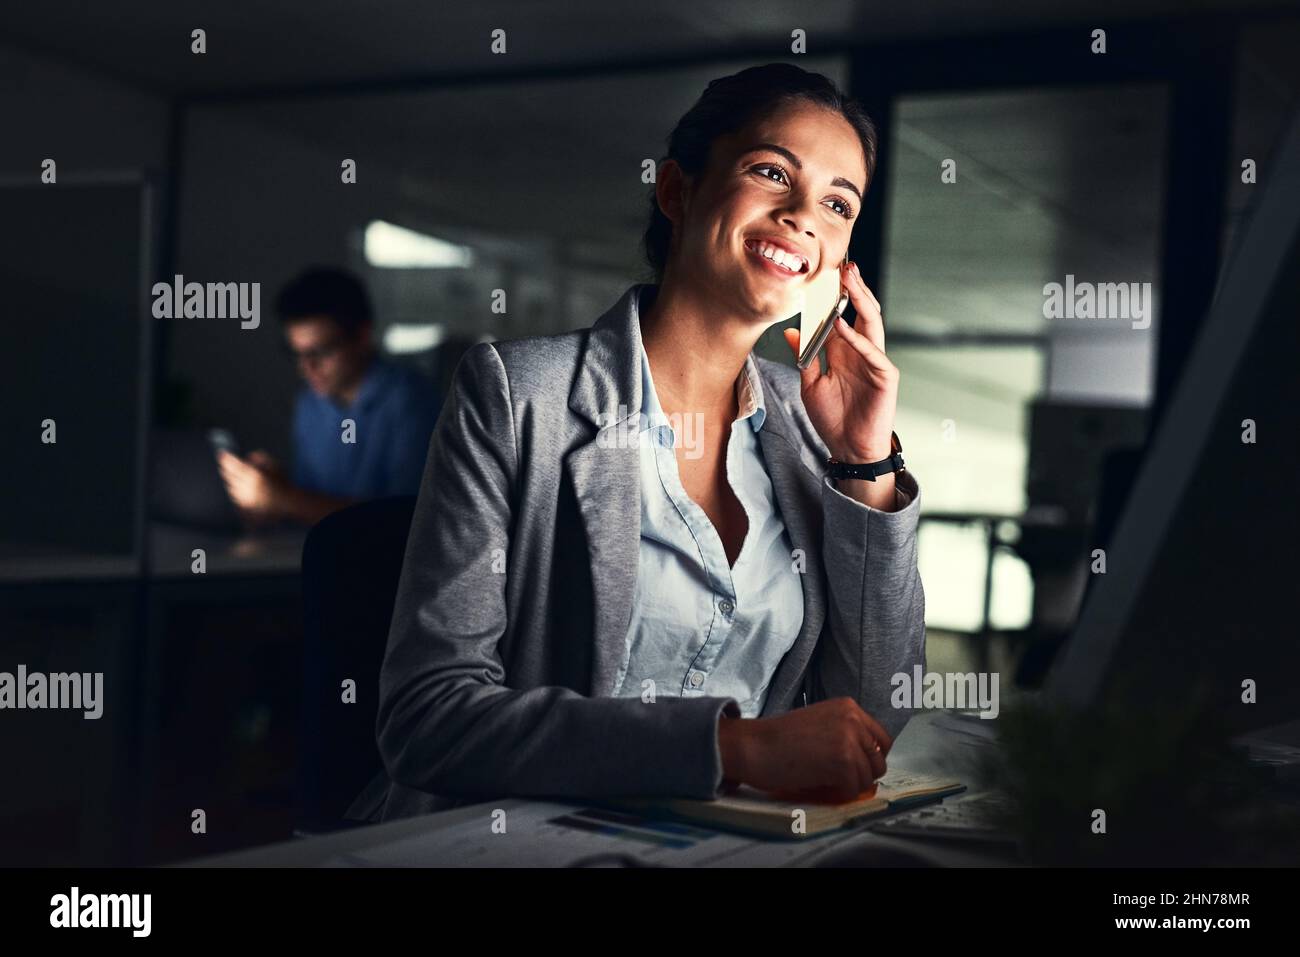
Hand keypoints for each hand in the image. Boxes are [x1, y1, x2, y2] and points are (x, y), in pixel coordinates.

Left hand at [216, 449, 291, 525]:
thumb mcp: (274, 464)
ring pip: (230, 485)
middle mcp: (248, 487)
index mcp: (255, 475)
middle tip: (225, 463)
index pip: (235, 465)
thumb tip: (247, 457)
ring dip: (231, 478)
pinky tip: (240, 486)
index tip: (222, 454)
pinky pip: (234, 494)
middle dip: (227, 468)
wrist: (287, 501)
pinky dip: (235, 488)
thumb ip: (260, 457)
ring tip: (236, 475)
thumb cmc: (282, 481)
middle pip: (229, 475)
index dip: (227, 459)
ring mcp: (245, 497)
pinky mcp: (245, 505)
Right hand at [718, 697, 893, 803]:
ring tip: (828, 783)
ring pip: (868, 777)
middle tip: (842, 780)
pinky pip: (854, 788)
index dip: (870, 757)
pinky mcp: (842, 761)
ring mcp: (849, 740)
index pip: (881, 738)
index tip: (857, 767)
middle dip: (863, 774)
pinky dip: (841, 793)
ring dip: (850, 786)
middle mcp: (853, 719)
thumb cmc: (779, 738)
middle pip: (879, 760)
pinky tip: (822, 786)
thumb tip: (865, 761)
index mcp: (848, 707)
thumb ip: (844, 733)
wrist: (755, 745)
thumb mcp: (820, 723)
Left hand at [782, 261, 897, 461]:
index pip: (842, 314)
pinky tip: (843, 326)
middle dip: (853, 287)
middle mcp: (862, 351)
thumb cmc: (833, 418)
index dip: (834, 295)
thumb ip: (804, 355)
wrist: (848, 449)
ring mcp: (876, 361)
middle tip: (844, 265)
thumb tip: (790, 331)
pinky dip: (857, 339)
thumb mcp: (810, 383)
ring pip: (872, 323)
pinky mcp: (885, 376)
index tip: (822, 273)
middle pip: (861, 311)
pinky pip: (872, 352)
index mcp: (845, 350)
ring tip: (849, 281)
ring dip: (861, 301)